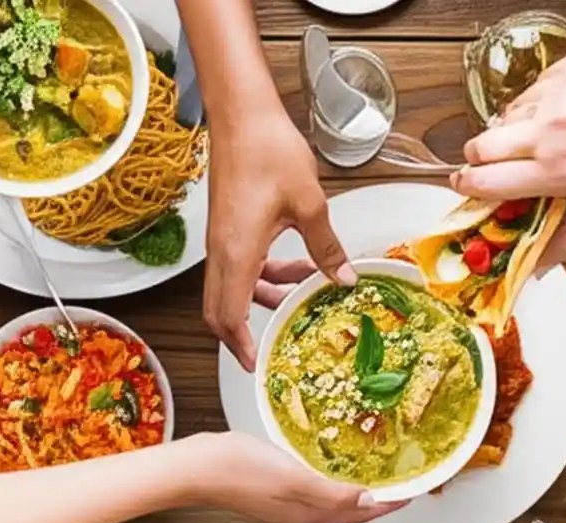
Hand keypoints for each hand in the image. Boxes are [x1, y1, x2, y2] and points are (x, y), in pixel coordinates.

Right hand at [188, 432, 404, 522]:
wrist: (197, 468)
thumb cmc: (240, 470)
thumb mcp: (294, 478)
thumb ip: (333, 494)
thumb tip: (368, 503)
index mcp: (308, 516)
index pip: (360, 515)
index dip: (388, 506)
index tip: (412, 495)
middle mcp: (299, 517)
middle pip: (347, 515)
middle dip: (375, 504)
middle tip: (398, 488)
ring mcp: (283, 507)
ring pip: (329, 506)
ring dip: (352, 496)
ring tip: (372, 481)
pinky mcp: (271, 493)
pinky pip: (312, 494)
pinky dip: (329, 487)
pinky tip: (327, 472)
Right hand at [204, 110, 354, 371]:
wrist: (242, 113)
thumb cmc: (268, 151)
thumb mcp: (310, 204)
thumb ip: (326, 247)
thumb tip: (344, 280)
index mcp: (236, 253)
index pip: (228, 316)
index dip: (239, 346)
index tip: (255, 366)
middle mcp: (221, 251)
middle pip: (221, 309)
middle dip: (246, 332)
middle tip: (274, 346)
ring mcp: (221, 238)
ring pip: (233, 287)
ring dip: (264, 297)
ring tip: (303, 294)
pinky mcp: (227, 226)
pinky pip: (240, 265)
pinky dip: (264, 275)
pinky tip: (297, 265)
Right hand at [452, 40, 565, 272]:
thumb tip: (537, 267)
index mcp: (561, 171)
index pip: (485, 182)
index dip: (470, 189)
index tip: (469, 190)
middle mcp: (551, 128)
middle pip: (479, 145)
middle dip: (481, 159)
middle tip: (500, 166)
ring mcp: (559, 90)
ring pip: (507, 113)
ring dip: (515, 130)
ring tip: (550, 137)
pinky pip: (537, 86)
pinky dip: (543, 102)